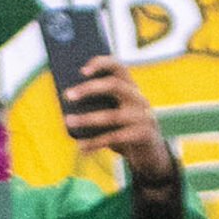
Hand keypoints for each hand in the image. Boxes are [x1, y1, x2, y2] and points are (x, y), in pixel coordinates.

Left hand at [59, 56, 173, 181]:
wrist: (151, 155)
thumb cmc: (124, 131)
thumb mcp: (115, 114)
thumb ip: (99, 106)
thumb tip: (68, 103)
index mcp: (131, 88)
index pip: (118, 67)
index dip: (101, 64)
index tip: (82, 69)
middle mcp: (138, 98)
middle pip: (114, 85)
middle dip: (89, 88)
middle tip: (68, 95)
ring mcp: (142, 117)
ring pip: (111, 115)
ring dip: (86, 119)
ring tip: (68, 121)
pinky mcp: (142, 135)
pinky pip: (114, 138)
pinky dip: (95, 143)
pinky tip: (81, 147)